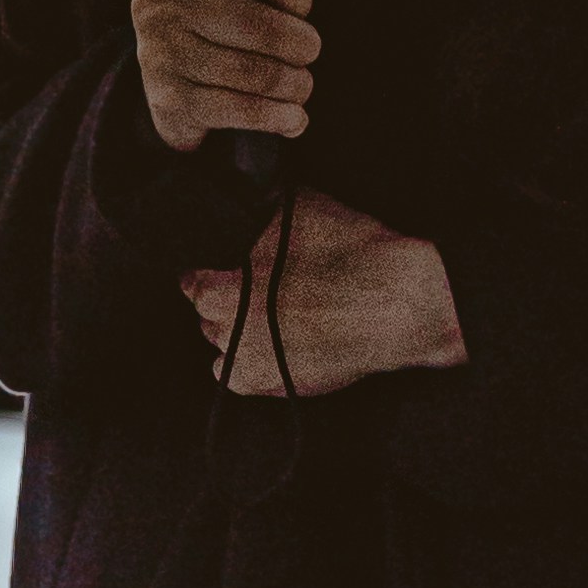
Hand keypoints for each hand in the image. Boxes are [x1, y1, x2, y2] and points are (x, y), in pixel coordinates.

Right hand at [130, 0, 318, 154]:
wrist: (172, 81)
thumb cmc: (216, 2)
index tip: (304, 4)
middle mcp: (155, 0)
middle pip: (258, 24)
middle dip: (300, 43)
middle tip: (312, 51)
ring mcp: (158, 52)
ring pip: (252, 70)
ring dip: (294, 84)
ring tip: (304, 85)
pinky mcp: (169, 100)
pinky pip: (239, 109)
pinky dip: (278, 117)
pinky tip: (293, 117)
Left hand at [182, 188, 467, 396]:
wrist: (396, 302)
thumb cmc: (347, 253)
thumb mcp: (299, 206)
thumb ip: (265, 206)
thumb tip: (259, 198)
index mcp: (222, 291)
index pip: (191, 284)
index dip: (203, 272)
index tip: (210, 269)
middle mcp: (230, 336)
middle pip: (208, 318)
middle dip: (223, 302)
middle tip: (247, 287)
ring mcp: (256, 367)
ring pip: (225, 350)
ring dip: (236, 333)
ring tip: (261, 317)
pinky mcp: (282, 388)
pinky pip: (244, 379)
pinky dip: (250, 363)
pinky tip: (268, 345)